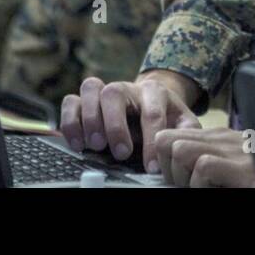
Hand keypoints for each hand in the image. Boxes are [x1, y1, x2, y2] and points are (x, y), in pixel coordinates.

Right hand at [59, 70, 202, 172]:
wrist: (150, 101)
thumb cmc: (166, 115)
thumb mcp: (182, 121)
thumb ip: (185, 131)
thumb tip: (182, 145)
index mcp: (154, 91)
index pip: (152, 112)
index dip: (151, 141)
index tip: (151, 167)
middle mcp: (127, 86)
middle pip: (114, 92)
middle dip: (115, 125)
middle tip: (121, 153)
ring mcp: (104, 91)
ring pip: (90, 88)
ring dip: (89, 119)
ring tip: (94, 145)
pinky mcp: (85, 100)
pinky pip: (70, 101)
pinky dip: (69, 121)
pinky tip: (77, 143)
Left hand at [154, 127, 254, 187]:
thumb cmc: (254, 178)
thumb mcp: (226, 166)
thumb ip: (203, 158)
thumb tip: (172, 158)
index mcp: (220, 137)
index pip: (170, 136)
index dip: (164, 161)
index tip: (175, 179)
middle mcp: (226, 139)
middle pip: (169, 140)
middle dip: (168, 168)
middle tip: (186, 186)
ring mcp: (235, 152)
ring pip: (181, 149)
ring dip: (182, 175)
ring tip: (198, 188)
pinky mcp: (243, 169)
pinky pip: (204, 166)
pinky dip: (200, 183)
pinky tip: (213, 191)